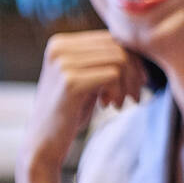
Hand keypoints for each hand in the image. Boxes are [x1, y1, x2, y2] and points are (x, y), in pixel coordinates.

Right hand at [20, 30, 144, 173]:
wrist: (43, 143)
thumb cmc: (69, 112)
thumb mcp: (86, 79)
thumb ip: (102, 61)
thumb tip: (140, 50)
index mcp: (61, 43)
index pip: (111, 39)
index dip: (133, 60)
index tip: (138, 83)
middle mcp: (59, 47)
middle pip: (118, 47)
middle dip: (135, 73)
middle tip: (133, 97)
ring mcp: (63, 63)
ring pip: (120, 60)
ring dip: (129, 84)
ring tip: (120, 103)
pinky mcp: (70, 81)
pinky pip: (114, 75)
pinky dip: (120, 92)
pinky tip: (110, 106)